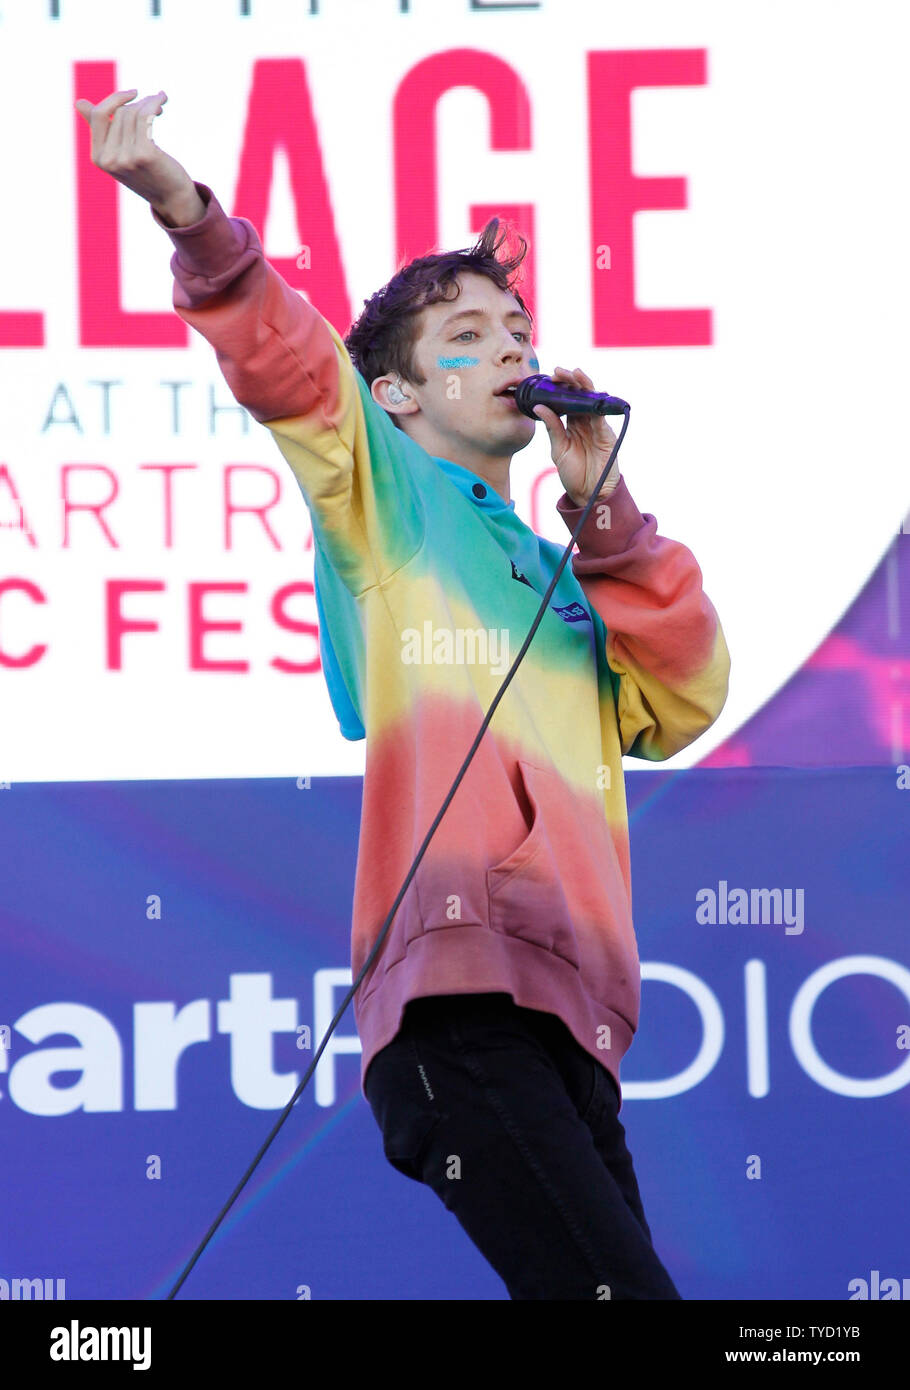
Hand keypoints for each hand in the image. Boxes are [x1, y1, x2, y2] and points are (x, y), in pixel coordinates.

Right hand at [74, 88, 196, 214]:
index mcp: (98, 158)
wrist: (172, 198)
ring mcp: (125, 158)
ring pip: (133, 113)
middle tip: (155, 105)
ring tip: (159, 105)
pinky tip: (163, 99)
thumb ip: (101, 130)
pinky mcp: (144, 155)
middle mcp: (109, 159)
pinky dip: (154, 104)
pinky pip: (145, 117)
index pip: (99, 115)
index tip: (134, 94)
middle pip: (120, 113)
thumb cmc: (147, 173)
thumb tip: (79, 103)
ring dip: (149, 103)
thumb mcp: (119, 153)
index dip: (115, 99)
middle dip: (138, 104)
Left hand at [532, 365, 620, 506]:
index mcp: (572, 424)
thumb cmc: (574, 474)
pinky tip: (588, 394)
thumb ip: (552, 428)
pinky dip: (596, 404)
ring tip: (573, 373)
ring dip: (583, 386)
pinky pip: (601, 417)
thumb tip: (539, 406)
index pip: (566, 400)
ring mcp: (597, 427)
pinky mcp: (606, 435)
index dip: (560, 387)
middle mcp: (585, 422)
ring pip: (592, 401)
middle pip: (580, 396)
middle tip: (558, 371)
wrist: (589, 494)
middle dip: (570, 381)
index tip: (549, 377)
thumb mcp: (558, 449)